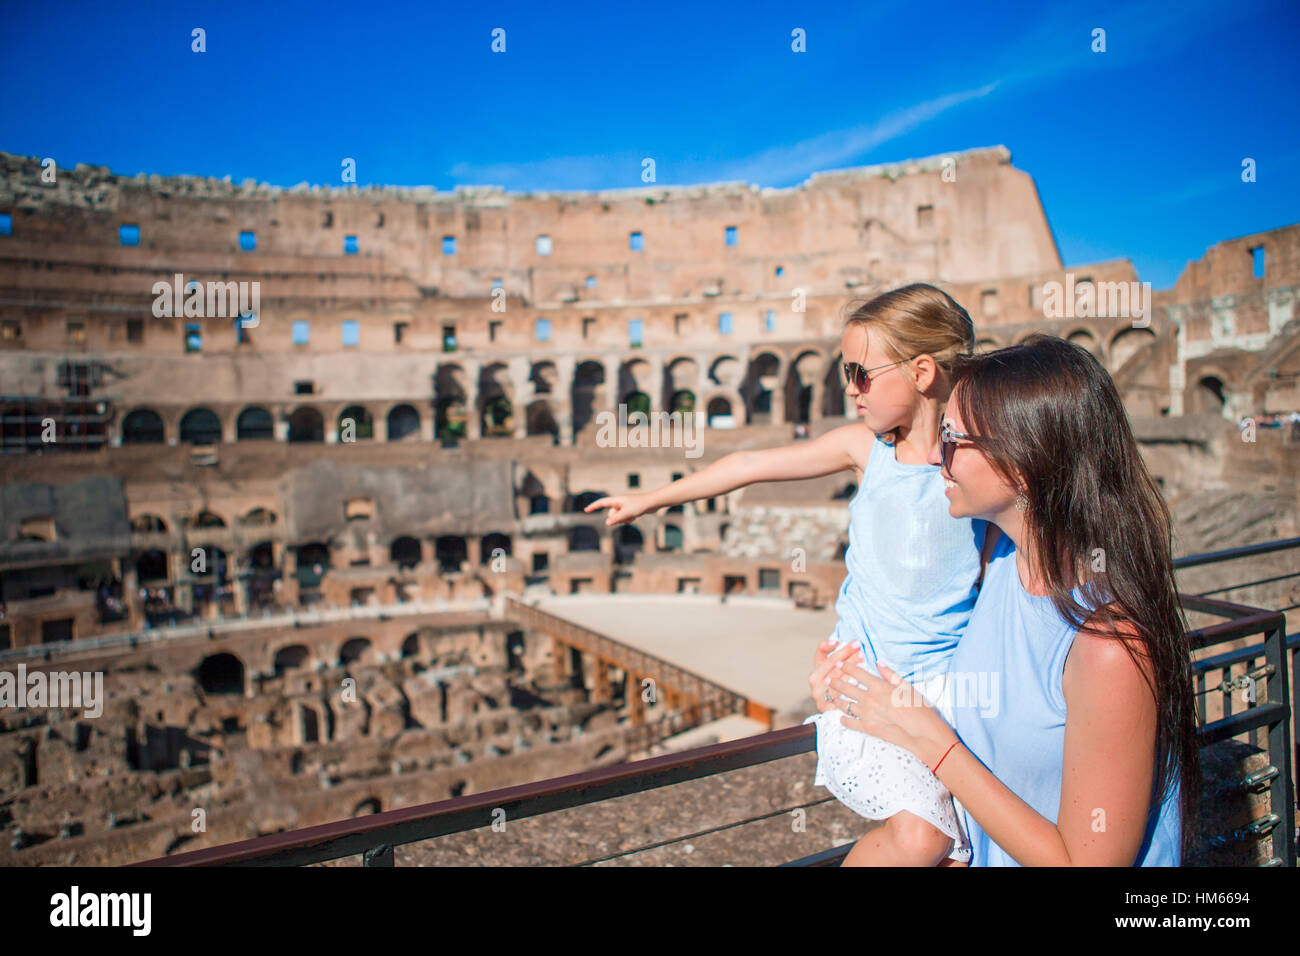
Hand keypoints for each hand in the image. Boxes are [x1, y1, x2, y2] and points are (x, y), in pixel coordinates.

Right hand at [583, 494, 650, 525]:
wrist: (652, 503)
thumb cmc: (640, 505)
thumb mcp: (627, 513)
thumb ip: (616, 519)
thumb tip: (607, 523)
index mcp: (616, 500)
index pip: (601, 503)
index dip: (593, 507)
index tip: (586, 510)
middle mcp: (619, 502)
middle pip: (611, 514)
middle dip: (616, 519)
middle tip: (627, 516)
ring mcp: (624, 506)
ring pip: (618, 517)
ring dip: (624, 520)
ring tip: (633, 515)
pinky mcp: (630, 510)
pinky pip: (624, 518)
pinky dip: (628, 519)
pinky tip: (636, 516)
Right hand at [807, 641, 862, 713]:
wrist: (834, 715)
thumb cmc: (841, 688)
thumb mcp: (839, 672)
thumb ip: (842, 658)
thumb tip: (849, 644)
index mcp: (817, 670)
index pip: (820, 655)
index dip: (826, 646)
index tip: (837, 640)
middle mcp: (815, 681)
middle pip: (830, 663)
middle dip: (845, 652)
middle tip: (857, 644)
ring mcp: (818, 693)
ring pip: (835, 676)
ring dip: (849, 666)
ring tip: (861, 657)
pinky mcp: (823, 706)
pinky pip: (836, 694)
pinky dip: (846, 687)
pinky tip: (856, 679)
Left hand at [827, 662, 958, 770]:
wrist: (922, 733)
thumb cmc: (919, 708)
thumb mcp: (907, 687)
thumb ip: (890, 675)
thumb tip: (879, 663)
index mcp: (879, 686)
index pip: (858, 673)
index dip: (847, 667)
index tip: (840, 664)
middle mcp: (869, 699)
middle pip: (846, 688)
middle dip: (835, 682)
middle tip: (828, 679)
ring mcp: (866, 714)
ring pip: (844, 704)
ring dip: (836, 700)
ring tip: (831, 697)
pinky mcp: (867, 728)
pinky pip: (849, 722)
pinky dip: (843, 719)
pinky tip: (841, 717)